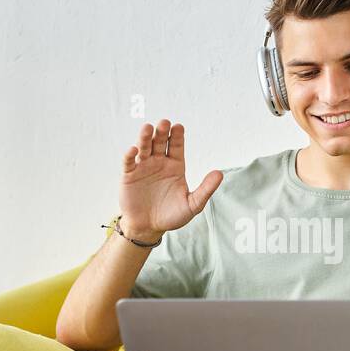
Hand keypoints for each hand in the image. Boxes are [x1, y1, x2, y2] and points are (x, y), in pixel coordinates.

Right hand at [119, 119, 222, 238]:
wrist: (149, 227)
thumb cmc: (172, 216)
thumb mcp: (192, 205)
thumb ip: (205, 189)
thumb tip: (220, 174)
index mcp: (175, 166)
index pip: (177, 146)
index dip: (177, 136)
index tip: (178, 127)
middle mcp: (159, 163)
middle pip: (160, 143)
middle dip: (162, 132)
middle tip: (164, 123)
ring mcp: (143, 167)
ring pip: (144, 147)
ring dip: (145, 137)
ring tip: (148, 128)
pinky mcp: (129, 175)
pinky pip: (129, 162)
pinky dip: (130, 155)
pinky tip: (133, 150)